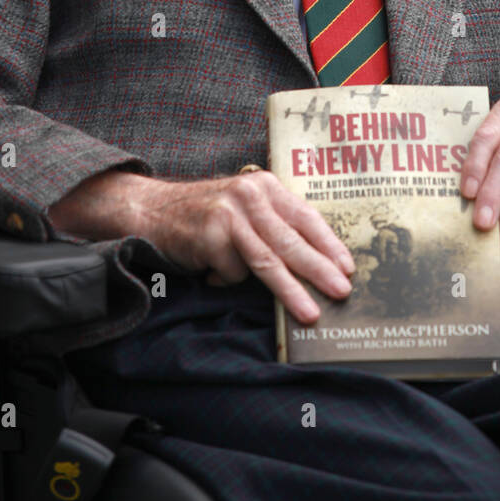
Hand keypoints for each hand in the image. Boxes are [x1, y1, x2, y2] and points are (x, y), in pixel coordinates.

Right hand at [48, 166, 354, 323]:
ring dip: (291, 290)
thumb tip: (315, 264)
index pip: (306, 216)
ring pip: (268, 259)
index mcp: (265, 186)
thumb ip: (273, 225)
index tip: (348, 268)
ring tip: (309, 314)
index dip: (329, 244)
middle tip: (341, 292)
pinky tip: (214, 273)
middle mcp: (250, 194)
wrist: (150, 209)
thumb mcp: (244, 210)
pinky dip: (228, 280)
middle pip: (291, 240)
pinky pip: (233, 272)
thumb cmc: (205, 216)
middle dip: (320, 270)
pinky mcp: (209, 234)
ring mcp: (229, 213)